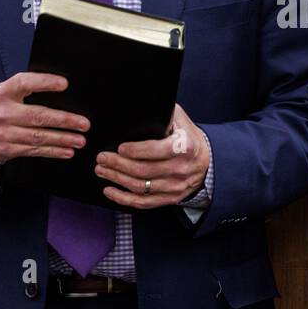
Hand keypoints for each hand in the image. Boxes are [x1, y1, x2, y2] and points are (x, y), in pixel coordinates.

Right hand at [0, 73, 87, 162]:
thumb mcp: (2, 92)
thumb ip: (25, 89)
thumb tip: (60, 88)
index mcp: (2, 93)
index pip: (24, 83)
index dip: (44, 82)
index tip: (64, 84)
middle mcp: (2, 113)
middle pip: (38, 116)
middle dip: (64, 121)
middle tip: (83, 124)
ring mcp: (3, 134)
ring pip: (39, 137)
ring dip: (63, 139)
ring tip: (80, 140)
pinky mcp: (6, 150)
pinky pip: (34, 151)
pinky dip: (53, 151)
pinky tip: (67, 151)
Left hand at [94, 103, 209, 209]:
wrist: (205, 162)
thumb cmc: (187, 137)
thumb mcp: (180, 120)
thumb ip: (163, 113)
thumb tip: (137, 105)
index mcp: (184, 147)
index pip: (157, 150)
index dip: (136, 150)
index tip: (119, 147)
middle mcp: (181, 169)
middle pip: (143, 170)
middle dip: (118, 164)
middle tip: (102, 158)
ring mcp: (175, 186)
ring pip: (140, 187)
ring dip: (117, 179)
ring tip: (102, 170)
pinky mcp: (170, 198)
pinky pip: (143, 202)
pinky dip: (123, 198)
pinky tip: (109, 190)